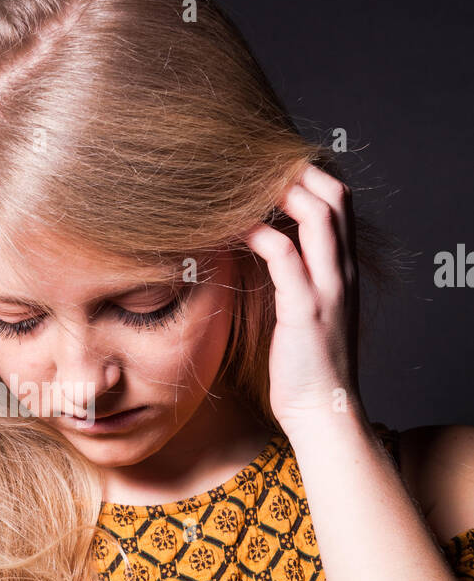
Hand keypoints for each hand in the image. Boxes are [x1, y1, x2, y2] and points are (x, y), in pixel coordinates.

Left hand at [242, 163, 363, 435]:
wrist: (324, 411)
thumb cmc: (306, 365)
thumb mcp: (306, 310)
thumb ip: (295, 278)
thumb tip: (262, 248)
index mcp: (343, 270)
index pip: (341, 202)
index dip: (311, 178)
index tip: (271, 173)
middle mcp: (341, 272)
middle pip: (336, 196)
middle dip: (300, 173)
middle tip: (256, 170)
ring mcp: (327, 289)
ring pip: (319, 215)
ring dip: (282, 192)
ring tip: (245, 188)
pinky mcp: (305, 310)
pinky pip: (285, 255)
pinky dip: (260, 232)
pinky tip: (237, 228)